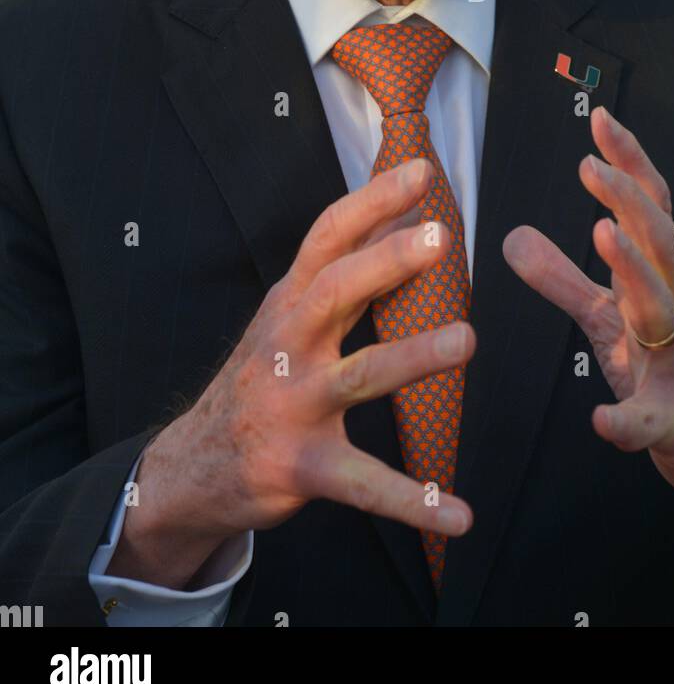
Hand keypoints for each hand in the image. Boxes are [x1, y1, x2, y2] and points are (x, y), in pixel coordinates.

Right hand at [108, 158, 474, 587]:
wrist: (196, 464)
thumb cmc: (262, 374)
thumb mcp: (288, 313)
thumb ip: (340, 269)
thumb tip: (395, 209)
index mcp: (290, 301)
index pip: (327, 237)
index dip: (372, 201)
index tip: (420, 170)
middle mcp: (288, 344)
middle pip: (334, 291)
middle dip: (386, 261)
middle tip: (440, 237)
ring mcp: (293, 405)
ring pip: (357, 376)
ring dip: (412, 358)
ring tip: (467, 340)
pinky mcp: (302, 467)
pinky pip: (364, 484)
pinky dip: (413, 499)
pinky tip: (460, 513)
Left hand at [502, 107, 673, 527]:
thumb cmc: (662, 367)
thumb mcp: (606, 318)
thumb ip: (561, 278)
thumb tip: (510, 236)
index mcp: (655, 279)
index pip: (648, 210)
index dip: (628, 163)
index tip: (600, 119)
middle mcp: (673, 310)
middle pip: (661, 243)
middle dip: (630, 201)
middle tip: (590, 166)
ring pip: (662, 312)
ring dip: (635, 271)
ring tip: (603, 234)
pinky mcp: (672, 423)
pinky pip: (649, 421)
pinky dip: (627, 420)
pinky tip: (600, 419)